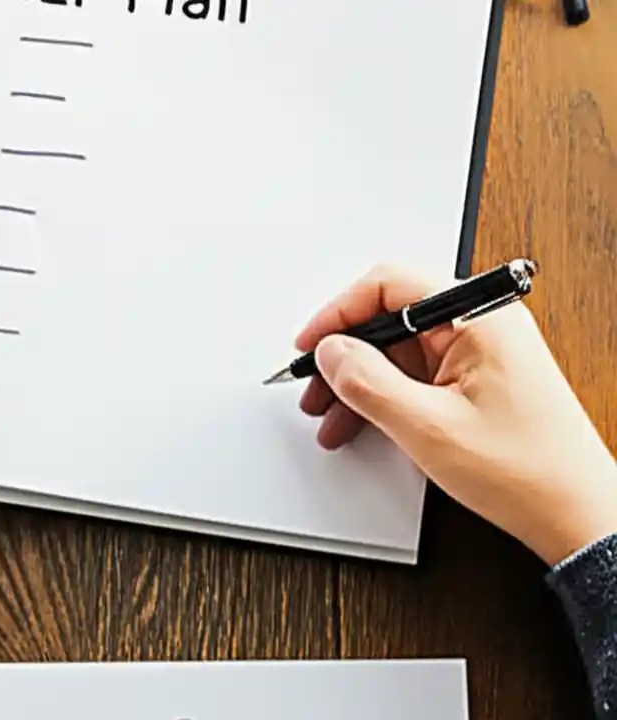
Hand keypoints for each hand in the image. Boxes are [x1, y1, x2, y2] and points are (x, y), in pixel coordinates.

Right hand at [297, 264, 616, 565]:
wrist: (575, 515)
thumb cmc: (527, 471)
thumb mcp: (426, 427)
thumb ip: (368, 382)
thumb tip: (332, 351)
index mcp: (479, 318)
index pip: (389, 285)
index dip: (339, 312)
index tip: (312, 343)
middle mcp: (482, 326)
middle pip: (390, 318)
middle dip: (344, 355)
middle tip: (314, 385)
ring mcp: (481, 354)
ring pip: (398, 351)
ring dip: (358, 381)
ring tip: (330, 415)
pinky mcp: (478, 380)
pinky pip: (415, 376)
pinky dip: (383, 397)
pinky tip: (361, 423)